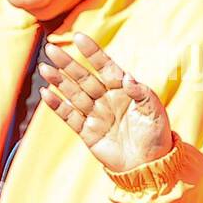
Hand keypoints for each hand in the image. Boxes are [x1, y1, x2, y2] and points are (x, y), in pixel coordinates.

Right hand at [38, 33, 172, 171]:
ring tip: (45, 68)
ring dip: (59, 81)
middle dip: (68, 64)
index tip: (78, 37)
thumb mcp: (155, 112)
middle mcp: (107, 99)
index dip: (93, 52)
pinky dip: (58, 106)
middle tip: (51, 49)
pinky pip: (69, 116)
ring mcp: (96, 115)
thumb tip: (127, 78)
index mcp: (124, 90)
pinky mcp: (87, 132)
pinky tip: (47, 93)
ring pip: (74, 94)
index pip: (106, 67)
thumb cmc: (157, 136)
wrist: (150, 166)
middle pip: (84, 78)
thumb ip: (142, 94)